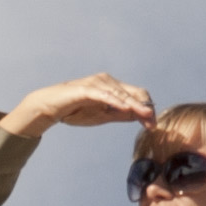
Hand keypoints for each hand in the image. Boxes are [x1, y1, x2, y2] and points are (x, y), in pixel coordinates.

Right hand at [1, 72, 153, 138]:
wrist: (51, 108)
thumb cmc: (76, 110)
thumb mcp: (103, 115)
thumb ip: (120, 114)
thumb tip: (140, 116)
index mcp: (113, 87)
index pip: (137, 95)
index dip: (147, 108)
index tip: (153, 124)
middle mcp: (107, 81)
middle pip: (134, 92)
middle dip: (145, 108)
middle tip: (153, 123)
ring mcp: (97, 84)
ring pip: (121, 94)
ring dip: (135, 105)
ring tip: (146, 115)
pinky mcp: (86, 89)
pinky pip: (104, 95)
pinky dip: (116, 101)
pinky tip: (126, 108)